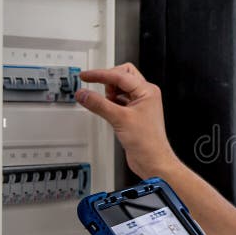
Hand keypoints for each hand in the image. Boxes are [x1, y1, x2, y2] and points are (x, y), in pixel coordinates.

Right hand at [76, 63, 178, 177]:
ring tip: (105, 105)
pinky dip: (110, 102)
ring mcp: (140, 104)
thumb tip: (84, 94)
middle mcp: (145, 95)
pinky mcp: (134, 114)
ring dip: (109, 93)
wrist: (152, 160)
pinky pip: (119, 100)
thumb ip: (98, 104)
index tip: (85, 76)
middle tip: (97, 89)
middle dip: (108, 81)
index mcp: (147, 91)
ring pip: (120, 88)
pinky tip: (107, 110)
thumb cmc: (147, 141)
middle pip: (122, 76)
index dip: (100, 74)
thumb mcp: (119, 118)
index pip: (120, 75)